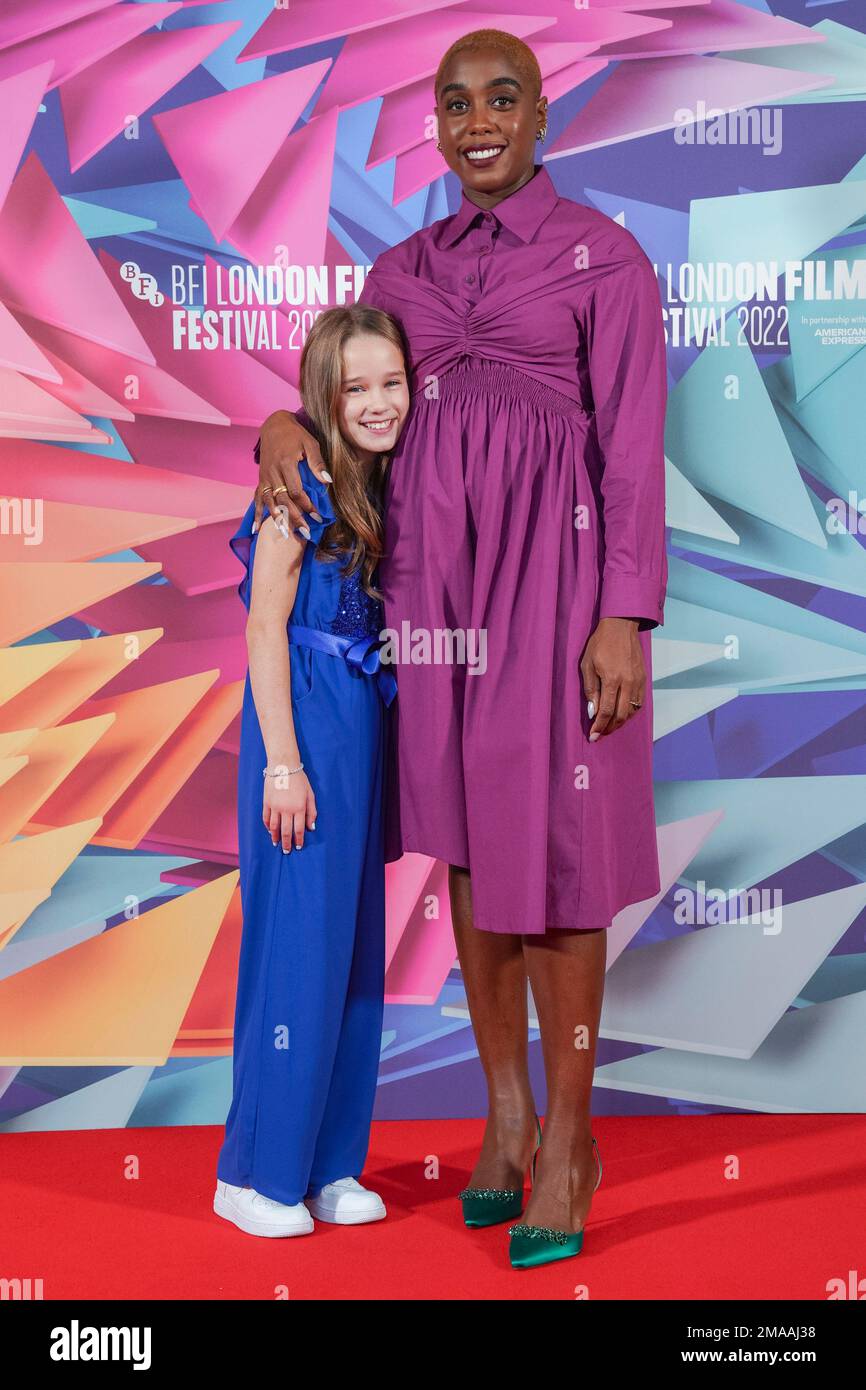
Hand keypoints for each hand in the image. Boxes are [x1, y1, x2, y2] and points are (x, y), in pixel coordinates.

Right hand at [254, 409, 331, 536]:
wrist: (274, 426)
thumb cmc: (296, 435)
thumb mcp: (310, 443)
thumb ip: (317, 463)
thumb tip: (327, 482)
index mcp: (286, 463)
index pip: (296, 491)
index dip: (307, 505)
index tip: (318, 516)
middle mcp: (273, 472)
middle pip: (283, 500)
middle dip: (295, 517)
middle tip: (306, 532)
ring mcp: (265, 476)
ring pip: (269, 501)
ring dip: (277, 519)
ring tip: (285, 534)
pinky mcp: (261, 479)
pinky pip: (257, 498)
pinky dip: (257, 514)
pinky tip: (256, 530)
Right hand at [263, 768, 317, 851]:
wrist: (283, 767)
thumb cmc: (300, 780)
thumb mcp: (310, 794)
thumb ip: (312, 811)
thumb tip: (312, 827)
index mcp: (299, 808)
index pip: (299, 829)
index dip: (299, 839)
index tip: (298, 846)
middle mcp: (286, 809)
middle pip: (286, 831)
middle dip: (286, 843)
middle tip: (286, 851)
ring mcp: (275, 806)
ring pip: (274, 827)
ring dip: (275, 837)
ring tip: (276, 843)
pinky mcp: (266, 802)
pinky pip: (266, 818)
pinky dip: (268, 826)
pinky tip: (270, 831)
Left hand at [580, 617, 645, 740]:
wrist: (621, 626)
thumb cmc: (600, 644)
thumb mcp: (587, 664)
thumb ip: (590, 689)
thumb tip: (593, 711)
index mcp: (612, 679)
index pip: (606, 711)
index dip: (599, 726)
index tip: (593, 736)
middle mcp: (628, 682)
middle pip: (621, 715)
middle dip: (610, 728)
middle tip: (600, 734)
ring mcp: (638, 681)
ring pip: (632, 711)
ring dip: (621, 722)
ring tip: (609, 726)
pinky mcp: (644, 678)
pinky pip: (638, 702)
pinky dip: (630, 712)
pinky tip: (621, 714)